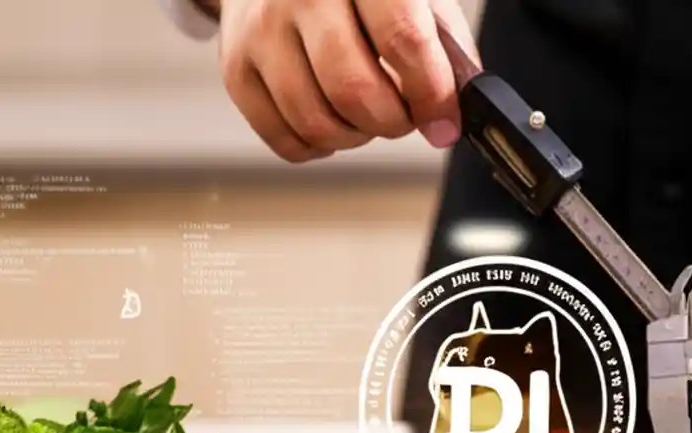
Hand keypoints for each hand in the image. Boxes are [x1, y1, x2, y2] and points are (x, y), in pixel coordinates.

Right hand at [216, 0, 478, 161]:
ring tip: (366, 115)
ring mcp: (260, 29)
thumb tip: (456, 109)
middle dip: (392, 122)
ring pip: (315, 121)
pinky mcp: (235, 65)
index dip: (431, 94)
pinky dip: (317, 145)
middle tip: (403, 117)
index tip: (445, 122)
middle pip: (354, 89)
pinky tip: (332, 120)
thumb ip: (444, 43)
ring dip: (355, 136)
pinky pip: (282, 136)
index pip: (402, 40)